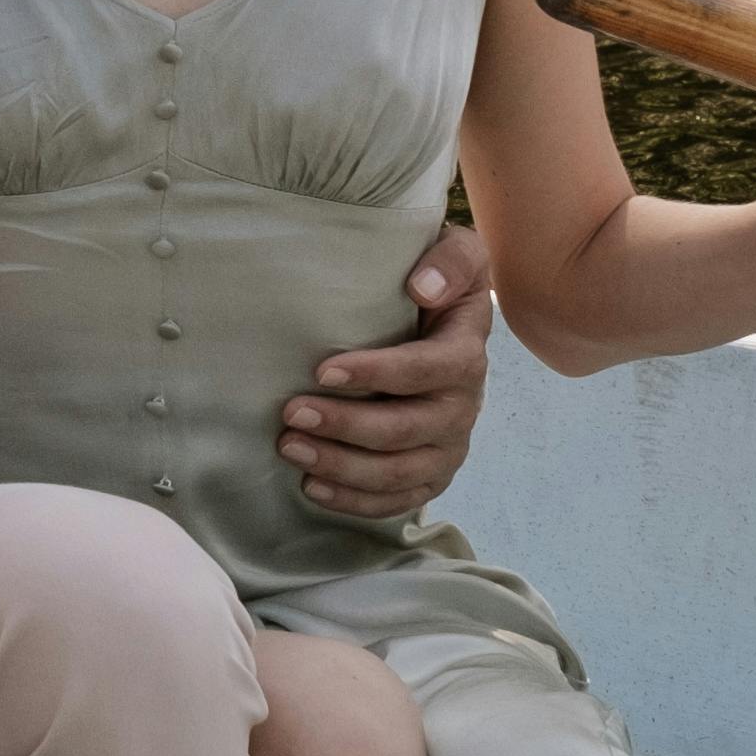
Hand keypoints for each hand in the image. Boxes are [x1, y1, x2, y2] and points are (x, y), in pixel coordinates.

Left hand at [278, 227, 494, 523]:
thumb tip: (423, 287)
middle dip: (345, 426)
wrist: (448, 323)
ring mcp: (449, 446)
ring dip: (341, 466)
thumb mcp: (458, 253)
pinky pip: (399, 500)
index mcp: (465, 353)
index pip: (426, 371)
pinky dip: (355, 501)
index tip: (322, 370)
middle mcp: (463, 406)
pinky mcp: (432, 473)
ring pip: (399, 472)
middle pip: (407, 430)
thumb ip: (450, 260)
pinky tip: (312, 486)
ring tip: (290, 448)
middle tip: (290, 413)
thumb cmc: (438, 285)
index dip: (376, 374)